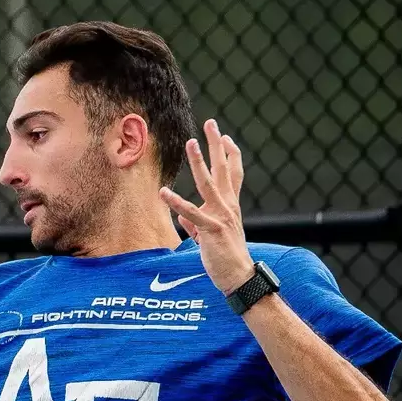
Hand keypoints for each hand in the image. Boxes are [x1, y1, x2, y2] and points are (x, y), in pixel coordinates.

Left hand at [158, 119, 255, 294]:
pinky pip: (191, 213)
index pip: (233, 173)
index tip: (225, 136)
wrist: (238, 277)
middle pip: (224, 168)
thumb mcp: (208, 236)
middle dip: (216, 145)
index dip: (230, 154)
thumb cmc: (225, 257)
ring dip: (199, 162)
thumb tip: (183, 216)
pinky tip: (163, 192)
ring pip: (209, 182)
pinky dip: (176, 202)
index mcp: (230, 206)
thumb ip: (196, 223)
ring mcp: (221, 216)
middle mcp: (229, 206)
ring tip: (191, 142)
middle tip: (211, 123)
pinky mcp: (211, 230)